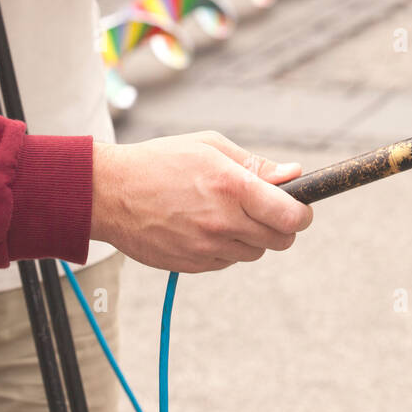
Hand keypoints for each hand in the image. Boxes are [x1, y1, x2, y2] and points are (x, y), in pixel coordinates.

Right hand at [90, 130, 312, 272]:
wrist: (109, 192)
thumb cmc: (160, 161)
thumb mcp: (209, 146)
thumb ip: (255, 164)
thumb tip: (293, 174)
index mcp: (233, 187)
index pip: (291, 217)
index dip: (302, 213)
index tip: (299, 207)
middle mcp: (223, 221)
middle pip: (280, 240)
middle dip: (280, 226)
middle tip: (265, 210)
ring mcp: (206, 247)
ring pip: (254, 253)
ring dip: (251, 237)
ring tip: (225, 213)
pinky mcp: (192, 265)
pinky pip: (226, 262)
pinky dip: (225, 248)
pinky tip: (204, 226)